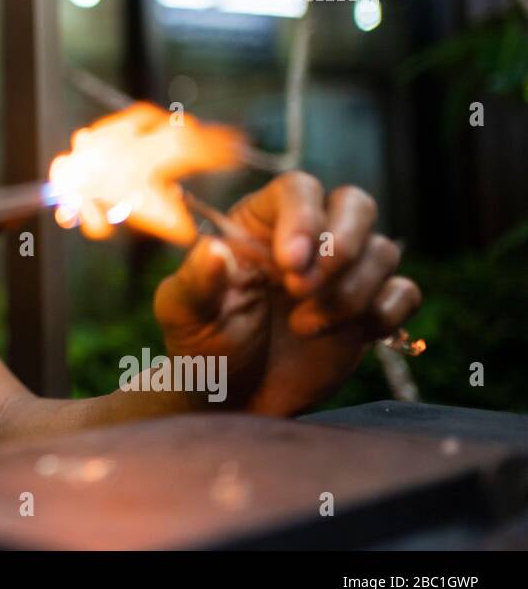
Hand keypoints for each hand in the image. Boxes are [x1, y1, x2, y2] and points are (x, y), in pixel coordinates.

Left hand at [152, 172, 421, 415]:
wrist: (233, 398)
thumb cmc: (202, 345)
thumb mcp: (184, 314)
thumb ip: (196, 281)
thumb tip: (212, 251)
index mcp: (260, 223)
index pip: (297, 190)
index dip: (303, 218)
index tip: (290, 264)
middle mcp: (308, 238)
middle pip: (355, 203)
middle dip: (340, 248)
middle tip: (301, 291)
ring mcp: (343, 272)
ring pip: (382, 251)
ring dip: (350, 293)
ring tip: (304, 328)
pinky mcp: (370, 308)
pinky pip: (404, 291)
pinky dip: (385, 312)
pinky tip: (349, 335)